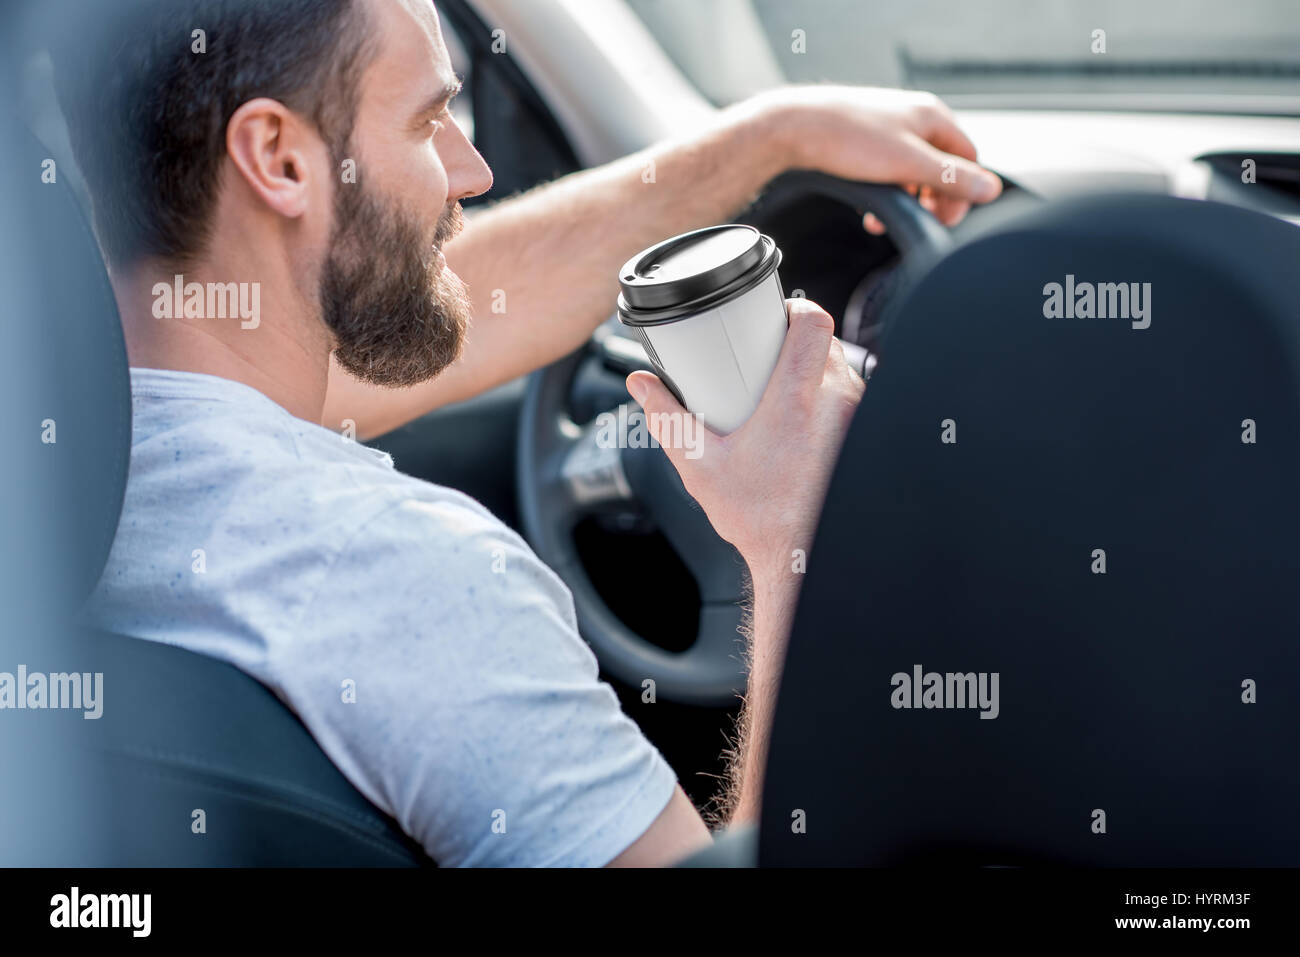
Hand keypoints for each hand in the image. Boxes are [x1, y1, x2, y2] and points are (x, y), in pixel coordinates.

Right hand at [624, 299, 864, 584]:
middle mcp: (837, 403)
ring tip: (783, 392)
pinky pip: (854, 401)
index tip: (775, 315)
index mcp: (796, 399)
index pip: (814, 322)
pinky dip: (831, 401)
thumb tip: (641, 384)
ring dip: (815, 373)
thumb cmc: (757, 517)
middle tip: (766, 359)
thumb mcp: (699, 464)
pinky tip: (808, 422)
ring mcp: (860, 421)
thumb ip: (667, 417)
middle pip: (826, 343)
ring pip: (843, 371)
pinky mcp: (869, 439)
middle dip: (796, 344)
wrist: (799, 559)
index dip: (796, 308)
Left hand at [749, 85, 1002, 231]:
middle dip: (932, 200)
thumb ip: (951, 178)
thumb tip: (991, 189)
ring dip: (906, 201)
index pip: (968, 159)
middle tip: (920, 224)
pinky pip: (888, 172)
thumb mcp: (908, 163)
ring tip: (883, 224)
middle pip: (942, 166)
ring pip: (912, 172)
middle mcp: (914, 117)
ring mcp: (889, 127)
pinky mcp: (865, 140)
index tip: (946, 221)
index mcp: (933, 116)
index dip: (963, 193)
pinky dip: (885, 194)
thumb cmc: (849, 140)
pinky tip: (870, 214)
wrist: (794, 127)